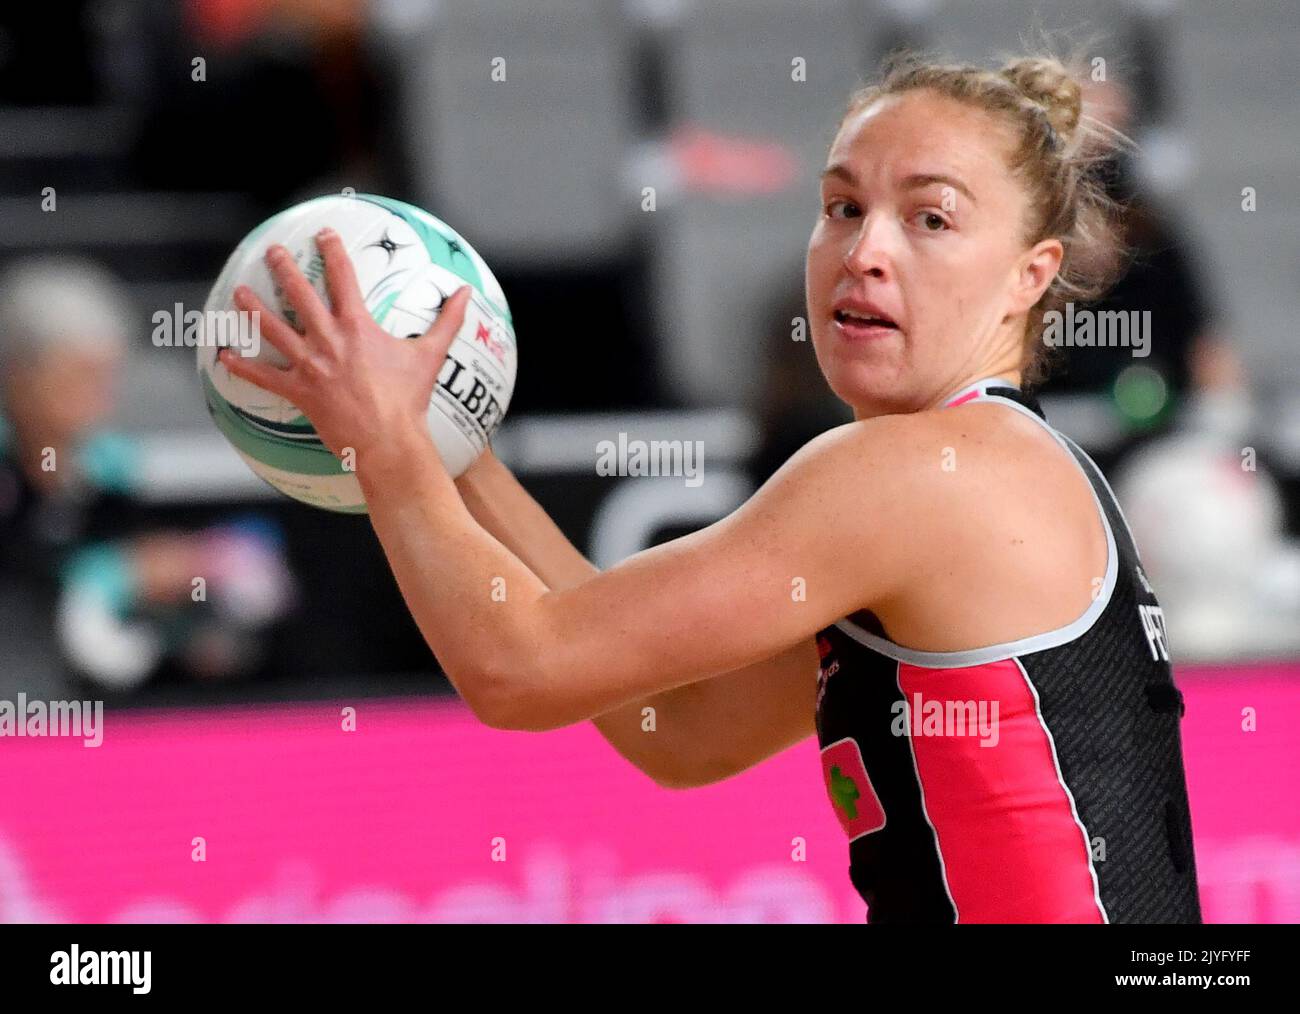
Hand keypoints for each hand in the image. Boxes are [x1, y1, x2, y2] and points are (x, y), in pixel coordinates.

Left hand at [217, 229, 472, 469]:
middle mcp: (329, 339)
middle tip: (273, 252)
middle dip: (285, 268)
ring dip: (253, 309)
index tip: (324, 234)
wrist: (388, 440)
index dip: (332, 251)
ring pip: (273, 329)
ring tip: (240, 293)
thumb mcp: (430, 355)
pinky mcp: (299, 391)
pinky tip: (223, 357)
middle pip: (300, 295)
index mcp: (358, 326)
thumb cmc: (409, 400)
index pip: (342, 277)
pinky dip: (242, 367)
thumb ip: (447, 321)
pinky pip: (264, 377)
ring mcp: (310, 365)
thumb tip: (467, 293)